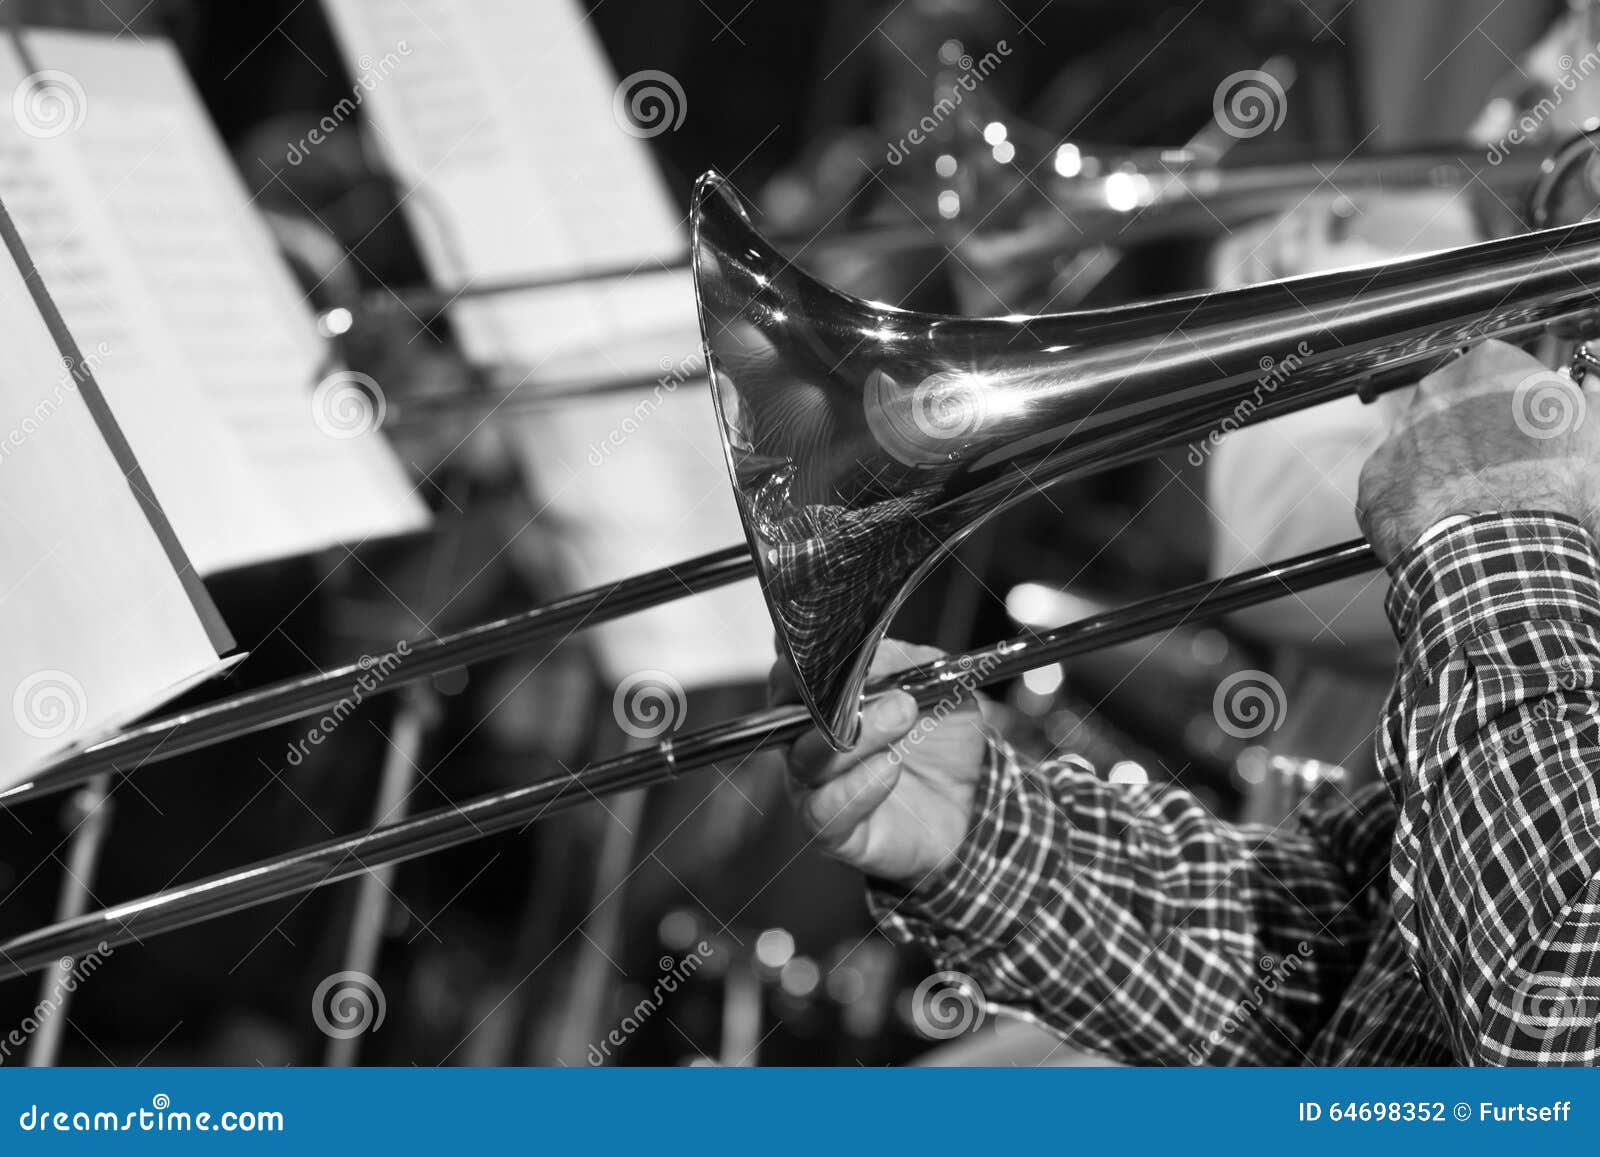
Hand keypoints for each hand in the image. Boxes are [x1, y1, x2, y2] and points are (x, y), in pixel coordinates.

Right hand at [775, 640, 986, 885]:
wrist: (967, 798)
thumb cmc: (938, 738)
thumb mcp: (935, 684)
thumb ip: (903, 663)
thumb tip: (874, 651)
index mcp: (819, 702)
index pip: (788, 676)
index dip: (802, 663)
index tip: (837, 653)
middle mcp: (805, 743)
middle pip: (791, 717)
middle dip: (832, 698)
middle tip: (889, 690)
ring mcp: (814, 788)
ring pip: (809, 761)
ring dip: (857, 737)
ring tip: (902, 717)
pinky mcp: (832, 831)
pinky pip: (826, 811)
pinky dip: (858, 787)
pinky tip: (890, 768)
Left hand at [1356, 340, 1599, 562]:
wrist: (1504, 547)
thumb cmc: (1555, 489)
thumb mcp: (1594, 434)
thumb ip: (1585, 402)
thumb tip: (1586, 391)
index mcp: (1492, 365)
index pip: (1502, 372)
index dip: (1517, 404)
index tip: (1528, 427)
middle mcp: (1436, 390)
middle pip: (1456, 405)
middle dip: (1475, 431)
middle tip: (1503, 466)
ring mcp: (1400, 434)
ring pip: (1423, 443)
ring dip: (1443, 462)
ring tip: (1476, 496)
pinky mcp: (1376, 477)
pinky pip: (1396, 482)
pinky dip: (1416, 497)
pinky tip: (1443, 514)